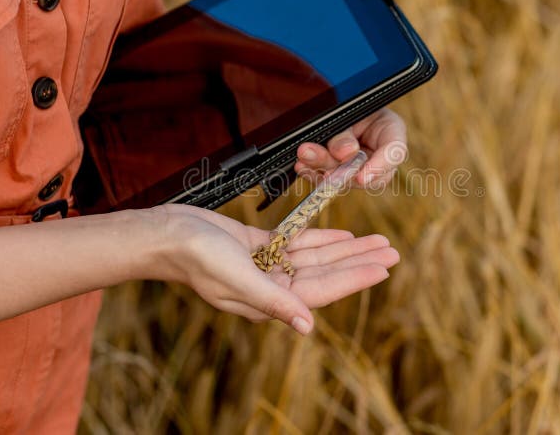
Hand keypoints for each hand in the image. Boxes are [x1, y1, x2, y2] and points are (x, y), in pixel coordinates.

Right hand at [157, 204, 398, 334]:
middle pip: (326, 272)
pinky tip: (341, 233)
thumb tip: (307, 326)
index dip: (354, 278)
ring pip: (316, 256)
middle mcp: (271, 285)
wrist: (166, 235)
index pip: (322, 289)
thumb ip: (272, 301)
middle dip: (359, 261)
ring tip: (376, 240)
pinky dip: (320, 236)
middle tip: (393, 251)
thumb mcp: (236, 279)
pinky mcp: (258, 244)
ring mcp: (265, 264)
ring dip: (345, 247)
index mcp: (268, 299)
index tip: (383, 268)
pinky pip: (297, 241)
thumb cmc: (196, 257)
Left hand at [295, 108, 407, 187]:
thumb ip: (347, 132)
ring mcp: (357, 166)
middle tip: (319, 160)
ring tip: (305, 154)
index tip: (361, 177)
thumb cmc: (350, 102)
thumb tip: (344, 153)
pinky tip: (302, 165)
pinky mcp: (336, 170)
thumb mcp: (351, 109)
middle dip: (339, 169)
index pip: (394, 153)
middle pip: (364, 172)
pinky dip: (312, 172)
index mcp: (390, 133)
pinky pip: (325, 178)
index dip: (379, 167)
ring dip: (321, 167)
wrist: (340, 99)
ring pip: (343, 178)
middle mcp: (377, 155)